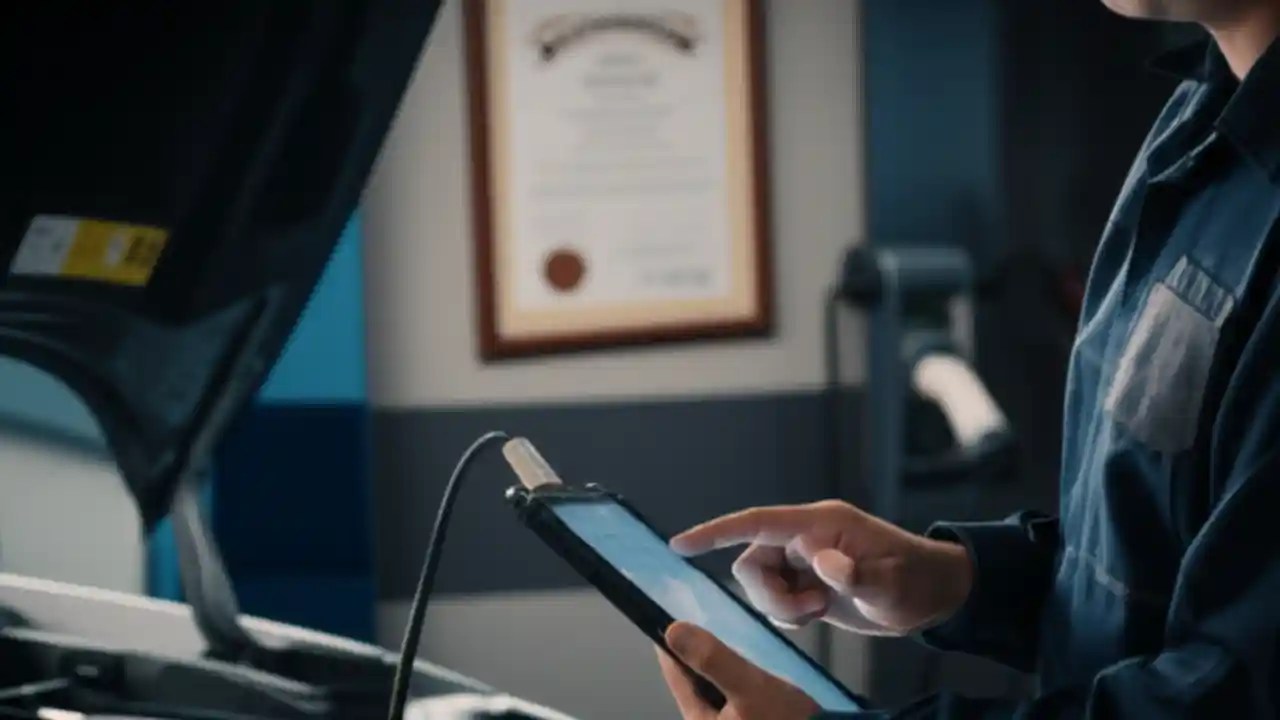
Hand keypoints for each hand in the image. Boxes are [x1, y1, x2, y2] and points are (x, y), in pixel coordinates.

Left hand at [657, 621, 819, 719]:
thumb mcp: (749, 687)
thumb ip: (712, 659)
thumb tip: (672, 630)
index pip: (675, 674)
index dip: (672, 642)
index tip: (672, 610)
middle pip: (694, 681)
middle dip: (698, 651)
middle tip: (705, 615)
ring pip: (714, 687)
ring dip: (718, 663)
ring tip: (727, 631)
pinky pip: (732, 694)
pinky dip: (735, 675)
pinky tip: (747, 660)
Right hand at [671, 501, 971, 635]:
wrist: (932, 594)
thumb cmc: (915, 580)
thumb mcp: (890, 583)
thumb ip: (854, 574)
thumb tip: (821, 562)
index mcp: (819, 524)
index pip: (757, 522)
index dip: (716, 531)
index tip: (681, 544)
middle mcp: (805, 537)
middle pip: (751, 561)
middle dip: (769, 594)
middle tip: (810, 610)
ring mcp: (804, 559)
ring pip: (759, 582)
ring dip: (779, 605)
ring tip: (819, 612)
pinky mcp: (806, 579)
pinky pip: (773, 597)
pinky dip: (787, 613)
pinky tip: (817, 614)